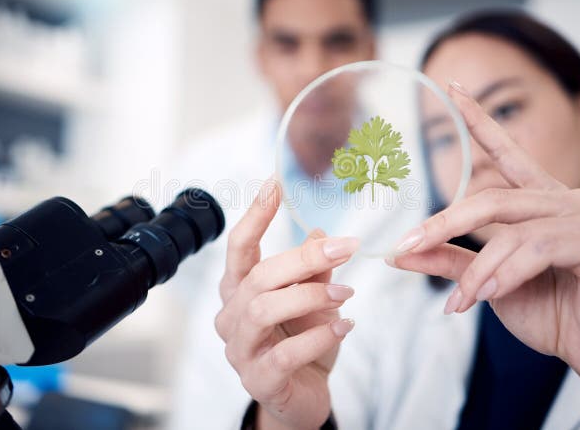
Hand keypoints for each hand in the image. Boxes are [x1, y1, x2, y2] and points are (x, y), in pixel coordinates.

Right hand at [215, 177, 358, 429]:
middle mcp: (232, 316)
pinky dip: (319, 336)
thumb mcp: (314, 301)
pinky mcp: (258, 379)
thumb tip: (322, 232)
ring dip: (312, 297)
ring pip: (265, 309)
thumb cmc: (303, 343)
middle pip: (259, 276)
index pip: (239, 247)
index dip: (255, 215)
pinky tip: (344, 327)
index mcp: (240, 290)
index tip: (274, 183)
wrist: (303, 397)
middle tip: (347, 247)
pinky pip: (285, 353)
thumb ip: (314, 271)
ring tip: (348, 297)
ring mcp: (240, 349)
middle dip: (304, 258)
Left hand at [390, 82, 579, 427]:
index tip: (451, 88)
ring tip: (463, 301)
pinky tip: (490, 296)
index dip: (480, 121)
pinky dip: (505, 274)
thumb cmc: (545, 312)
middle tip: (406, 247)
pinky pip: (536, 249)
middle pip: (490, 198)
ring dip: (478, 271)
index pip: (507, 153)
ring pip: (510, 231)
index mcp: (541, 201)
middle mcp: (567, 200)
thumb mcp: (485, 282)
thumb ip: (448, 261)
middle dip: (442, 225)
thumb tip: (398, 253)